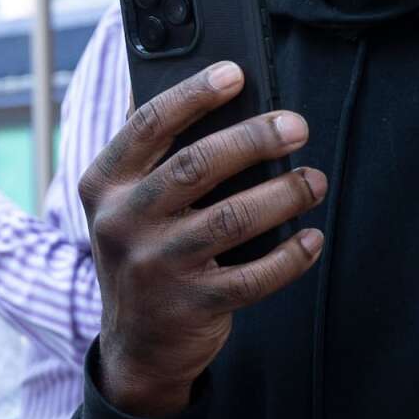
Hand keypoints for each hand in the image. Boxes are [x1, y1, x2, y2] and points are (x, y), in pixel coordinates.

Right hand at [82, 63, 328, 418]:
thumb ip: (156, 158)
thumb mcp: (128, 204)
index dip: (192, 94)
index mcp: (105, 185)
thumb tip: (218, 99)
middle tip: (296, 126)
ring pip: (232, 218)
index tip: (235, 72)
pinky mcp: (192, 305)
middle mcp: (124, 222)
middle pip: (196, 165)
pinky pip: (255, 276)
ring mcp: (156, 267)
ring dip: (284, 194)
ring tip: (314, 180)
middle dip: (254, 139)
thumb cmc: (145, 253)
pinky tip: (311, 237)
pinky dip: (291, 256)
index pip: (147, 125)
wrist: (136, 346)